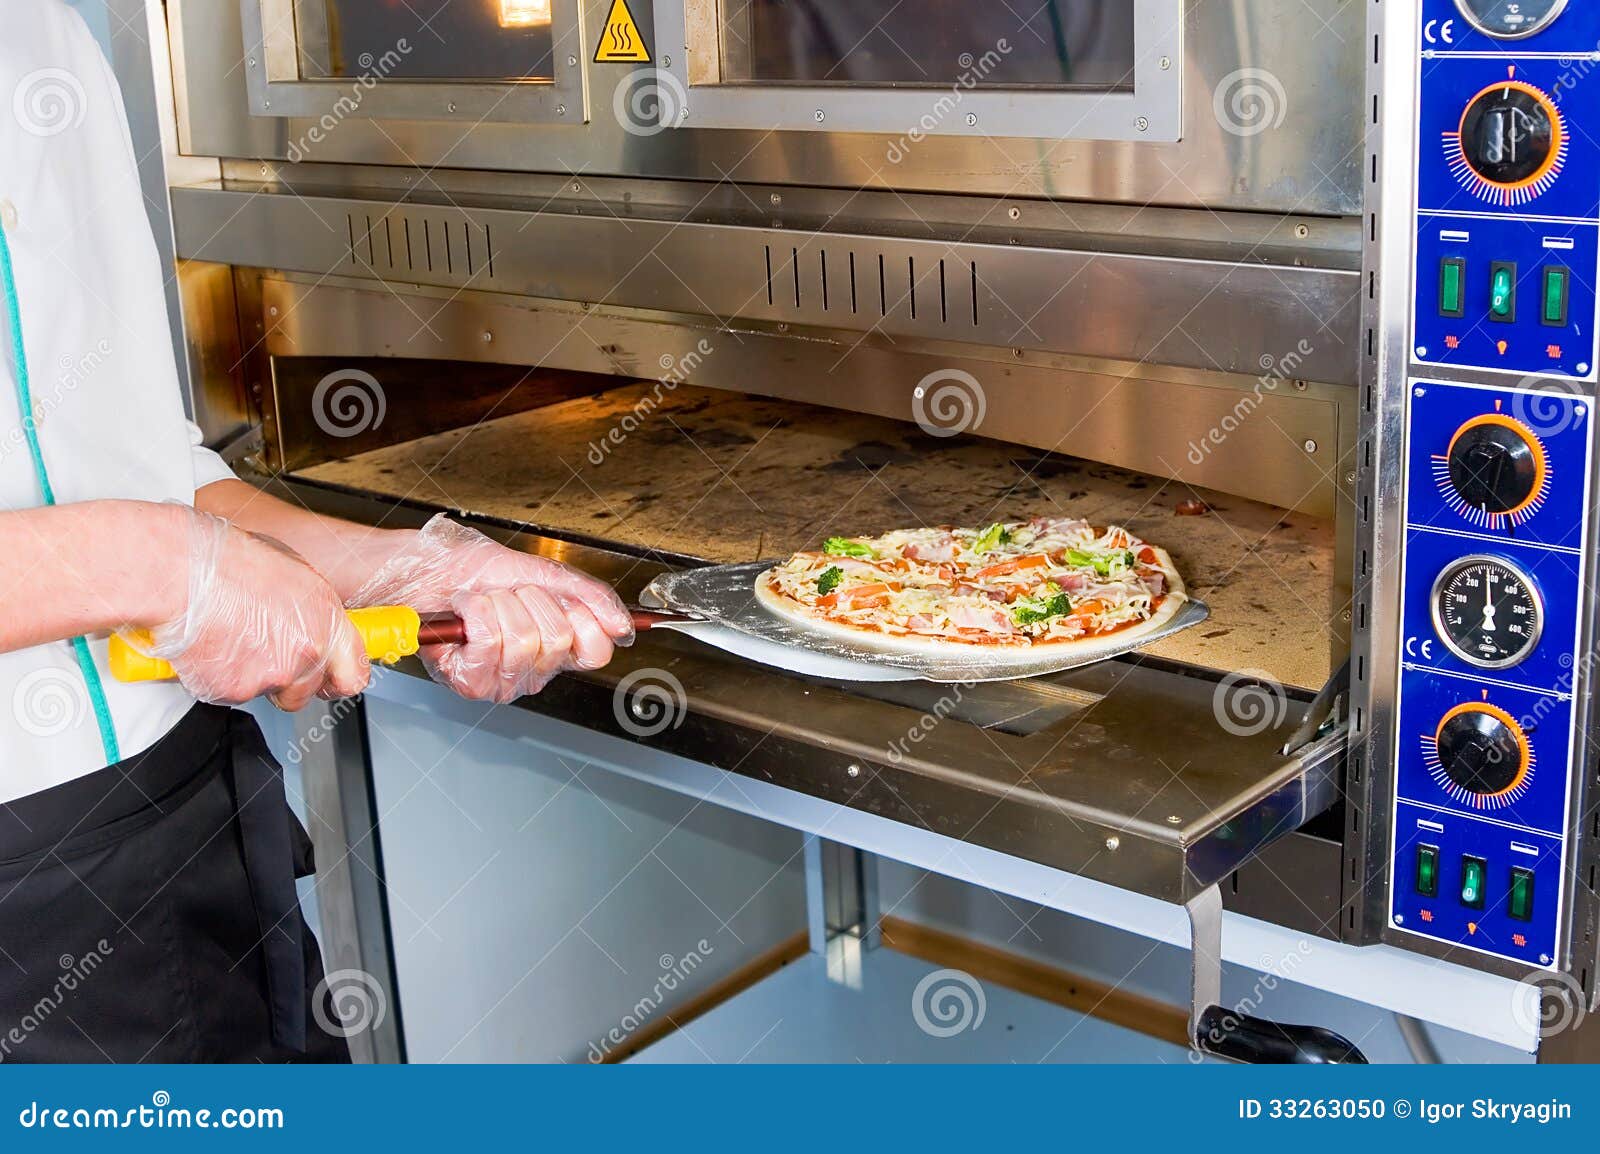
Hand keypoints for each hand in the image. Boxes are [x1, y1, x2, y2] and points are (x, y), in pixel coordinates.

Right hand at [148, 510, 369, 709]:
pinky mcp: (236, 689)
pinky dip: (219, 677)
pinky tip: (211, 646)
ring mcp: (273, 674)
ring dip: (253, 678)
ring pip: (269, 692)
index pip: (354, 673)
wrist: (182, 574)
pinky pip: (231, 693)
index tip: (333, 681)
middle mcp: (307, 650)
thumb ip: (311, 611)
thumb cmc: (228, 562)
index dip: (340, 680)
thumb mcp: (292, 573)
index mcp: (326, 618)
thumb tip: (312, 626)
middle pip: (308, 691)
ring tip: (232, 640)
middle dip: (288, 681)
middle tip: (262, 653)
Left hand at [350, 514, 632, 702]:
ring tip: (481, 602)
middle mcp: (534, 672)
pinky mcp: (472, 683)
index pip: (596, 652)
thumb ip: (590, 598)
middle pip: (559, 639)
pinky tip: (465, 611)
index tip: (559, 599)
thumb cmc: (474, 573)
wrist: (426, 570)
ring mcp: (503, 681)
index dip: (582, 618)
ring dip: (497, 604)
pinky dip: (474, 612)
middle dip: (530, 600)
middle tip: (508, 596)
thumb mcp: (543, 574)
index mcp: (557, 649)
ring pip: (524, 639)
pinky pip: (489, 642)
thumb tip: (623, 624)